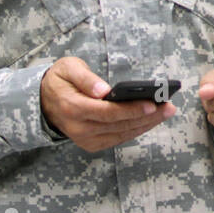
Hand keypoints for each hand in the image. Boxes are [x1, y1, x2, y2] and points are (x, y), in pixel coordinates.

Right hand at [40, 56, 174, 152]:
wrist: (44, 101)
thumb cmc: (60, 80)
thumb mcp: (68, 69)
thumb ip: (85, 79)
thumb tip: (103, 91)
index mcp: (73, 108)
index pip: (108, 112)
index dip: (131, 110)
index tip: (152, 104)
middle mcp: (79, 128)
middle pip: (119, 125)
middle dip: (147, 117)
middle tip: (169, 107)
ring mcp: (85, 139)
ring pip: (122, 134)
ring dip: (147, 124)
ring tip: (167, 112)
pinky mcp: (92, 144)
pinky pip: (118, 138)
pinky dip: (136, 130)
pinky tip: (152, 120)